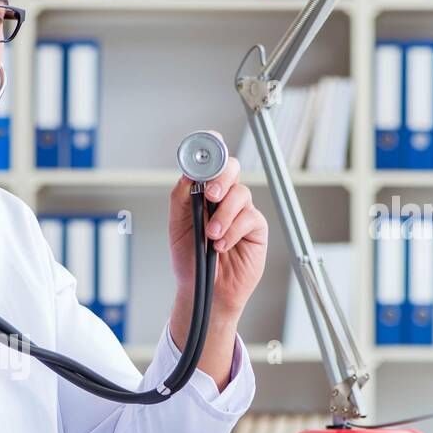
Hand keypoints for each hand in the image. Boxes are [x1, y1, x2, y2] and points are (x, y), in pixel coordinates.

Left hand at [167, 132, 266, 317]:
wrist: (204, 291)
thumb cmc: (190, 261)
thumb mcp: (177, 228)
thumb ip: (181, 199)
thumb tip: (187, 175)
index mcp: (202, 193)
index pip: (210, 163)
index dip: (212, 149)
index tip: (210, 142)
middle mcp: (223, 198)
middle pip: (231, 169)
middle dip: (221, 178)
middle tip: (210, 195)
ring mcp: (241, 212)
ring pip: (240, 194)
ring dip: (224, 215)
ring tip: (211, 236)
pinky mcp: (255, 228)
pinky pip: (250, 218)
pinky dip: (233, 231)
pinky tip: (222, 245)